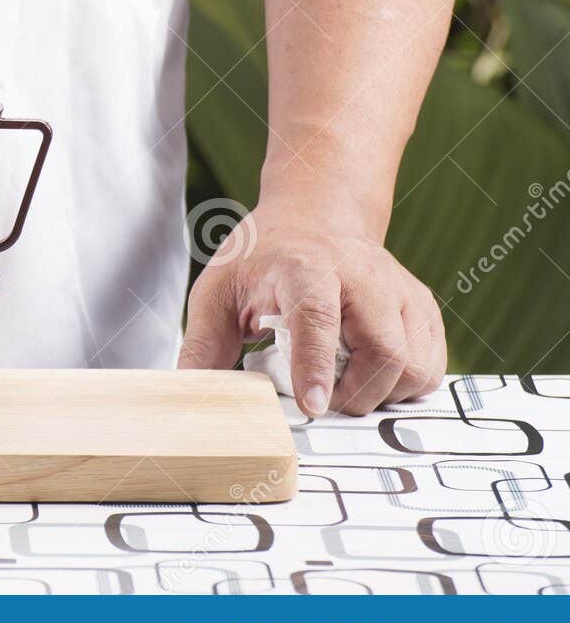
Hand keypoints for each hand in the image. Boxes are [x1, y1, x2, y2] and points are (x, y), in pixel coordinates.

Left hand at [177, 201, 446, 415]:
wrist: (315, 218)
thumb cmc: (265, 258)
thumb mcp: (218, 290)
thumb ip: (204, 343)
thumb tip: (190, 393)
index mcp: (305, 268)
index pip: (317, 317)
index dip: (317, 364)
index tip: (313, 405)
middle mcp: (363, 276)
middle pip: (384, 350)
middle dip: (354, 394)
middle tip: (320, 399)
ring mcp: (400, 291)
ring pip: (415, 366)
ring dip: (381, 394)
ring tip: (343, 383)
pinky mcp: (422, 308)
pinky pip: (431, 366)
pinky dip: (405, 386)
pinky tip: (370, 374)